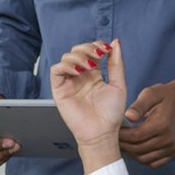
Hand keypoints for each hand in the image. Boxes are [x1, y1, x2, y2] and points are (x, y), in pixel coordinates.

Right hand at [49, 39, 124, 172]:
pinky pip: (56, 70)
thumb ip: (116, 63)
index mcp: (93, 74)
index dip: (96, 45)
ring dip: (78, 56)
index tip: (106, 49)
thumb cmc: (111, 114)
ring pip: (66, 57)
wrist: (102, 132)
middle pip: (77, 51)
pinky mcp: (59, 90)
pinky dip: (66, 65)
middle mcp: (80, 76)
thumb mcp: (118, 84)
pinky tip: (78, 70)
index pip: (90, 51)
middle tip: (97, 54)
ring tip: (89, 66)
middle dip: (87, 48)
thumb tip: (115, 42)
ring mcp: (69, 82)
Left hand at [120, 71, 174, 168]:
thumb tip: (128, 116)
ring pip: (144, 159)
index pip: (136, 136)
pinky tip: (135, 147)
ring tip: (123, 143)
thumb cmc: (163, 95)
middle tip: (113, 139)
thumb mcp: (150, 94)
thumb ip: (138, 106)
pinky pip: (153, 163)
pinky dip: (142, 158)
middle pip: (138, 149)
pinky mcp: (174, 152)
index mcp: (162, 124)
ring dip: (131, 153)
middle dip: (123, 145)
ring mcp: (173, 147)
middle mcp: (169, 139)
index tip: (112, 131)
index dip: (121, 136)